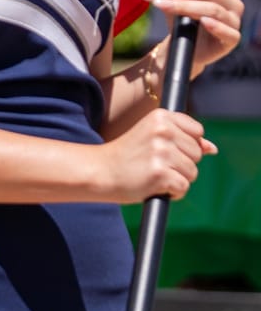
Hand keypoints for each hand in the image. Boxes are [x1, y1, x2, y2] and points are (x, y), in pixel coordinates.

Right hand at [98, 107, 215, 201]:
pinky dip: (172, 193)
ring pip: (192, 172)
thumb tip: (212, 148)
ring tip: (152, 175)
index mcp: (160, 117)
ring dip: (176, 179)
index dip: (184, 145)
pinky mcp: (160, 174)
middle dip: (181, 163)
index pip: (197, 132)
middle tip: (153, 163)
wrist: (98, 172)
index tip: (162, 148)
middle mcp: (162, 131)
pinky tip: (154, 187)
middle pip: (197, 154)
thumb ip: (183, 139)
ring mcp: (162, 153)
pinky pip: (183, 188)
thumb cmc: (126, 156)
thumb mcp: (152, 139)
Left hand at [143, 0, 245, 72]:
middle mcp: (234, 1)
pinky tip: (202, 22)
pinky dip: (215, 26)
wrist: (185, 47)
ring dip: (185, 7)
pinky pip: (228, 32)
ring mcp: (235, 20)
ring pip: (213, 9)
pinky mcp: (233, 39)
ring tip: (163, 6)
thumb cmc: (182, 20)